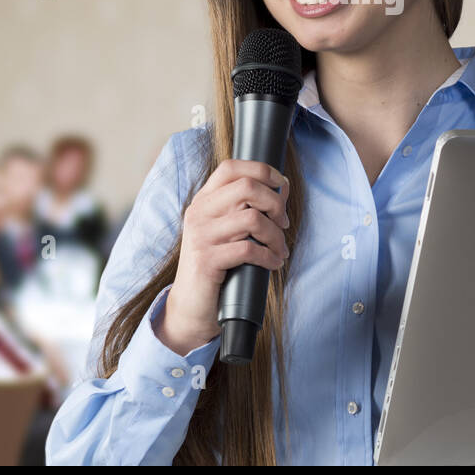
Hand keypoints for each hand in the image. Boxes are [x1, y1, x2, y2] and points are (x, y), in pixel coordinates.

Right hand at [157, 159, 290, 355]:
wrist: (191, 307)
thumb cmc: (217, 265)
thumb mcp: (228, 230)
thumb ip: (247, 207)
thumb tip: (283, 186)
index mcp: (204, 200)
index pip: (231, 167)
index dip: (262, 170)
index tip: (282, 186)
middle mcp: (199, 212)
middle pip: (247, 187)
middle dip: (275, 203)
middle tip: (283, 222)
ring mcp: (200, 236)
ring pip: (253, 218)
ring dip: (276, 236)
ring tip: (280, 250)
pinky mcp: (206, 260)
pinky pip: (249, 249)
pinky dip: (269, 256)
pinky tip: (273, 264)